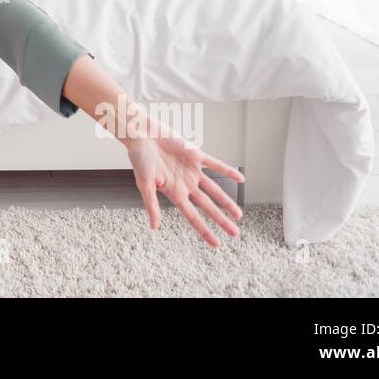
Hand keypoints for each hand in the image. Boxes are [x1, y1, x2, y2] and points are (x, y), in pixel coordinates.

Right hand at [125, 124, 243, 246]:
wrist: (142, 134)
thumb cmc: (139, 159)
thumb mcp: (143, 184)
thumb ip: (151, 204)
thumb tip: (154, 227)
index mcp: (173, 193)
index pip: (193, 216)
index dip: (205, 231)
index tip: (217, 244)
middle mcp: (185, 184)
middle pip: (207, 206)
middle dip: (221, 220)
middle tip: (235, 233)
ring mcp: (191, 170)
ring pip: (214, 189)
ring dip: (226, 201)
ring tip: (238, 215)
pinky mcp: (195, 155)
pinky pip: (215, 164)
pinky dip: (228, 171)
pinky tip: (240, 179)